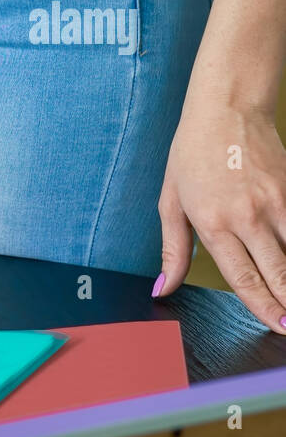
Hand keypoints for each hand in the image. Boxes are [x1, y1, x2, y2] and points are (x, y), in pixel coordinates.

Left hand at [156, 96, 285, 332]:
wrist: (227, 110)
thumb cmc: (192, 153)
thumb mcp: (170, 201)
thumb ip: (172, 249)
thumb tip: (162, 288)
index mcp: (214, 223)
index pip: (243, 277)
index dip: (262, 306)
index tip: (277, 326)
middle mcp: (249, 216)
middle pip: (279, 272)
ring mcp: (278, 202)